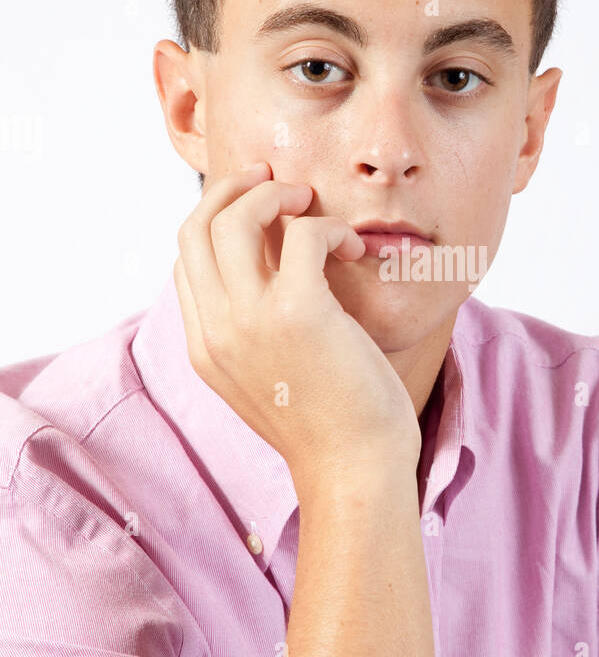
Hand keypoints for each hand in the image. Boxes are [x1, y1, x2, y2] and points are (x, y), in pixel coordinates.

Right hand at [173, 163, 421, 494]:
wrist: (354, 471)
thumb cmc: (329, 425)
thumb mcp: (269, 377)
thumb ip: (252, 331)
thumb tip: (274, 273)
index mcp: (204, 347)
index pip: (186, 258)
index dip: (217, 219)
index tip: (256, 206)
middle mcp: (216, 330)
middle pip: (196, 226)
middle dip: (235, 190)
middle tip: (279, 185)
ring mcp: (251, 321)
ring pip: (234, 218)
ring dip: (276, 196)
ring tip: (312, 207)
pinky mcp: (298, 313)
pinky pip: (302, 235)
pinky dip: (327, 227)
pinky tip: (351, 249)